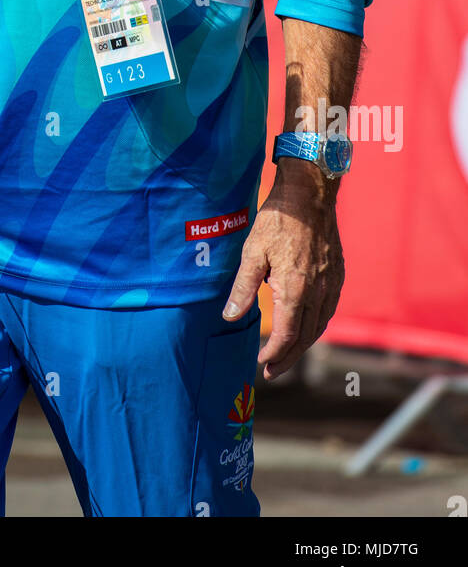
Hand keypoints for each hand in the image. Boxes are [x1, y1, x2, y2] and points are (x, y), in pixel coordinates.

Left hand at [221, 164, 343, 379]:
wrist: (310, 194)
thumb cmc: (277, 220)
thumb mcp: (252, 252)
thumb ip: (243, 288)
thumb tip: (230, 317)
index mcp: (296, 289)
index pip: (288, 335)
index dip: (275, 353)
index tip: (261, 363)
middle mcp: (318, 292)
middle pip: (306, 337)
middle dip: (289, 358)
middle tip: (272, 371)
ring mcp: (332, 284)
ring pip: (320, 326)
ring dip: (303, 345)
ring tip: (287, 355)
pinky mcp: (337, 274)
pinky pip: (329, 310)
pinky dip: (316, 326)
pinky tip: (306, 327)